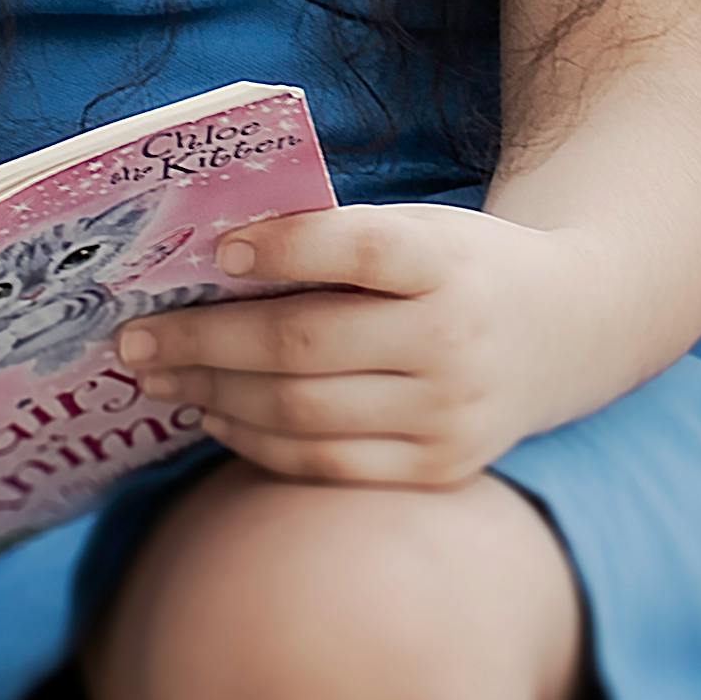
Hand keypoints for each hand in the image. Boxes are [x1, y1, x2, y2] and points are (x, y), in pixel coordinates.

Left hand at [113, 203, 585, 489]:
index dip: (282, 248)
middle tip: (133, 341)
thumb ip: (335, 239)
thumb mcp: (421, 230)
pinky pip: (325, 464)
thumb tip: (209, 261)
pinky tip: (216, 414)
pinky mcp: (441, 469)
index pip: (356, 250)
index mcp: (448, 261)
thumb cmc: (461, 268)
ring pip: (303, 413)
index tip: (215, 250)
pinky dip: (257, 442)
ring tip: (162, 378)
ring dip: (215, 394)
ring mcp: (450, 415)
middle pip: (304, 345)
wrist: (568, 330)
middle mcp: (454, 341)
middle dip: (203, 342)